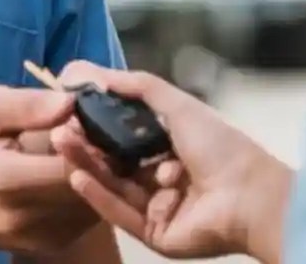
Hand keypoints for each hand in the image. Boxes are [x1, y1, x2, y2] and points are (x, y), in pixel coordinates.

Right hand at [0, 85, 100, 255]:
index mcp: (6, 180)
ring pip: (90, 211)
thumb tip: (72, 103)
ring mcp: (31, 238)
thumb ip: (29, 105)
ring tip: (90, 153)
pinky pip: (80, 224)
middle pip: (86, 192)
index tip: (91, 123)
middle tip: (100, 136)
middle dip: (100, 162)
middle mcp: (22, 217)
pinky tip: (75, 176)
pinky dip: (86, 199)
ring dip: (98, 182)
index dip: (91, 145)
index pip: (70, 168)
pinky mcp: (37, 247)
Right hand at [50, 63, 292, 261]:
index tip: (70, 110)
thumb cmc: (221, 146)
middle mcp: (162, 179)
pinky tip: (76, 176)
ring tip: (60, 144)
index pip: (123, 137)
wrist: (249, 194)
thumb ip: (137, 87)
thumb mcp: (178, 104)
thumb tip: (95, 72)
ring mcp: (157, 208)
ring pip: (113, 186)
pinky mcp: (154, 233)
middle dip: (86, 146)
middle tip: (56, 129)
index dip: (97, 125)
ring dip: (86, 166)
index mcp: (171, 149)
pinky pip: (120, 213)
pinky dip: (98, 196)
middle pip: (114, 162)